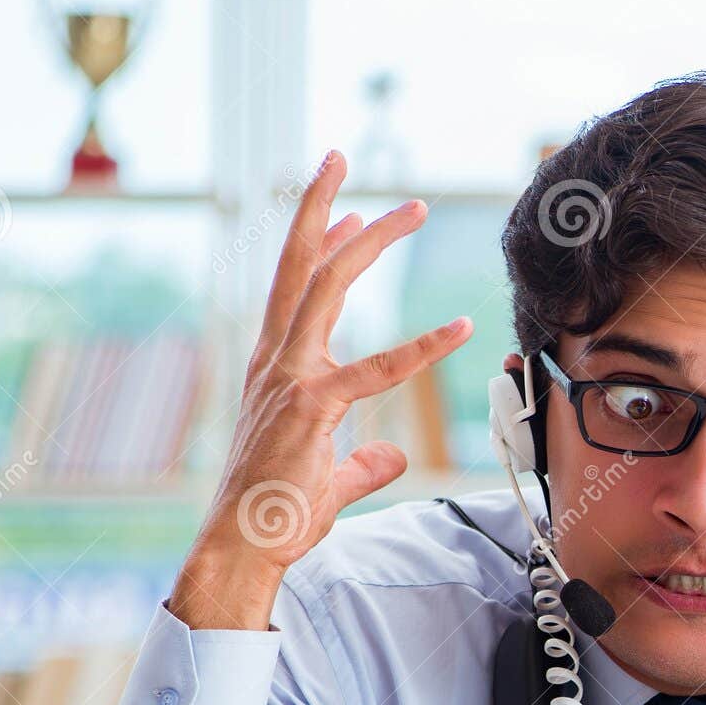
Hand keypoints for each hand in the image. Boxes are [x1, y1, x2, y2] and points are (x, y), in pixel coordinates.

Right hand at [169, 150, 472, 629]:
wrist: (245, 545)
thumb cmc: (278, 514)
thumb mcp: (330, 478)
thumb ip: (363, 460)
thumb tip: (390, 453)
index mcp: (276, 370)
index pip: (296, 291)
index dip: (319, 245)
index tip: (345, 212)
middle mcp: (276, 361)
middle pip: (302, 265)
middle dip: (327, 207)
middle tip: (348, 159)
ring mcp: (290, 378)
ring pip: (326, 286)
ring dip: (369, 239)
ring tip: (408, 207)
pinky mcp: (312, 407)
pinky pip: (376, 368)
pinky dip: (422, 346)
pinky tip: (460, 326)